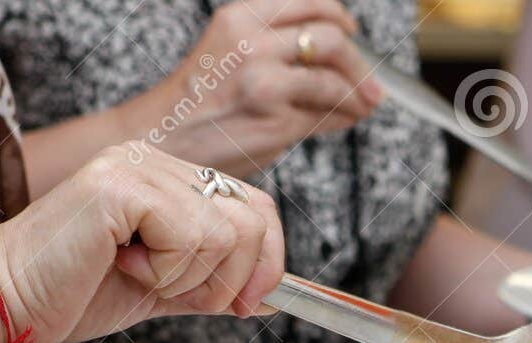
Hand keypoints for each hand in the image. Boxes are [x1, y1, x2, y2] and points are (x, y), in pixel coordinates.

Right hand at [0, 143, 285, 342]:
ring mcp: (135, 166)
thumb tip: (270, 291)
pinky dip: (164, 272)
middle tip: (179, 295)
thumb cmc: (77, 294)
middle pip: (252, 221)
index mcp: (169, 177)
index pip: (256, 207)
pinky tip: (119, 264)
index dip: (267, 262)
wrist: (10, 302)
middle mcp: (154, 160)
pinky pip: (189, 237)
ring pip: (225, 234)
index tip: (246, 305)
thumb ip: (215, 278)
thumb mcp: (167, 287)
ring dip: (190, 279)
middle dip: (230, 280)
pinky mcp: (119, 185)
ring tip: (137, 273)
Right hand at [131, 0, 379, 177]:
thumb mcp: (232, 56)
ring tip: (367, 103)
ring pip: (333, 79)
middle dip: (358, 61)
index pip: (308, 2)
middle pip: (330, 38)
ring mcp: (264, 82)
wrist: (161, 140)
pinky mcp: (275, 120)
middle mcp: (252, 43)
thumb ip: (280, 52)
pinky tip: (349, 118)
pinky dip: (345, 116)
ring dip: (360, 94)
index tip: (352, 32)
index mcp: (240, 18)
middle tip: (370, 80)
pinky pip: (324, 115)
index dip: (338, 17)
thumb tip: (338, 63)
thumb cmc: (197, 103)